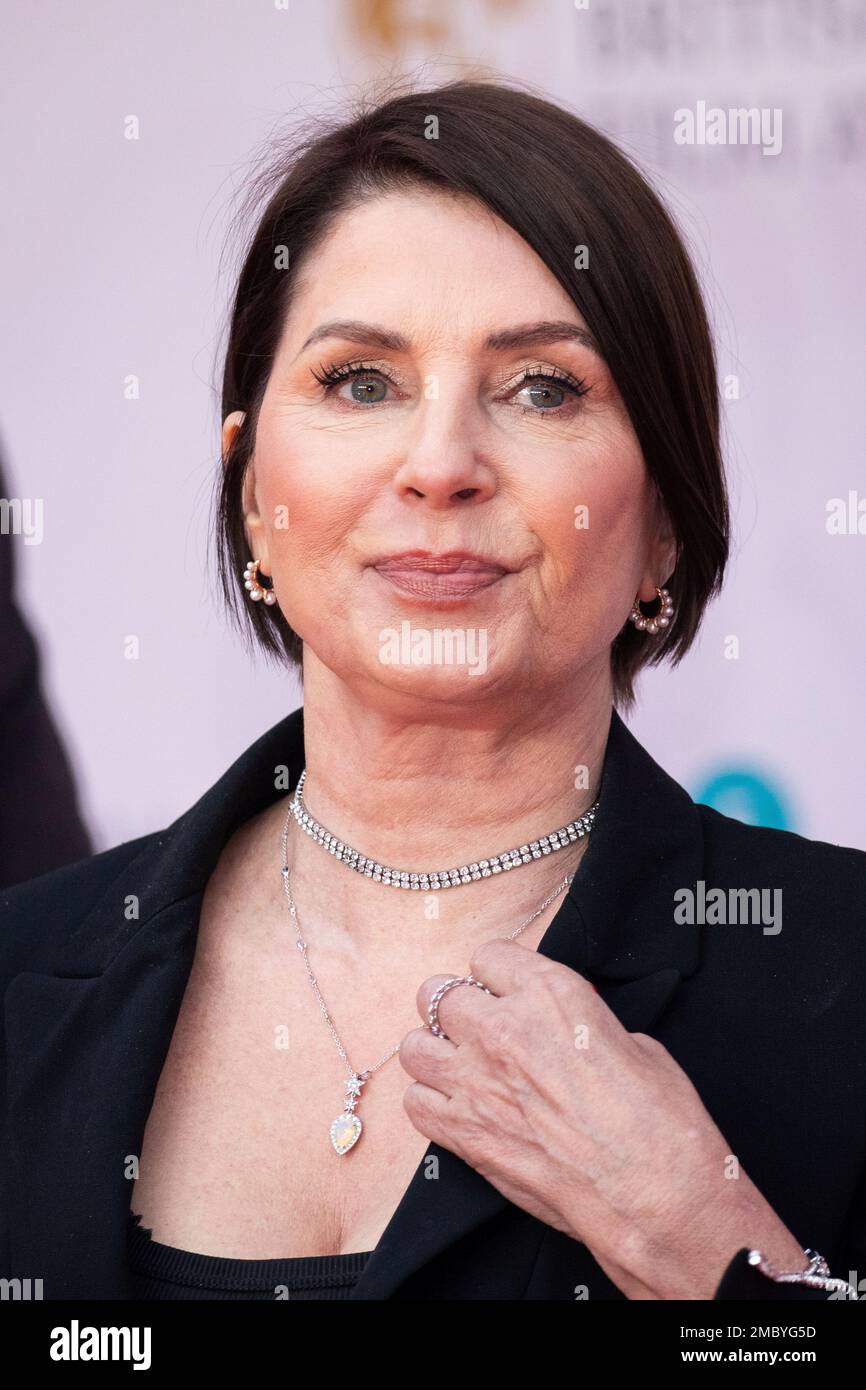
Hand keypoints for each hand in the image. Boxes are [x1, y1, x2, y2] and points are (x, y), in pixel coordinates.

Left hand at [399, 938, 804, 1298]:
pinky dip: (431, 1105)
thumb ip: (585, 1028)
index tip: (504, 992)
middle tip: (476, 1029)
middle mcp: (503, 1028)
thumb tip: (574, 1036)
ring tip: (460, 1070)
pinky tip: (457, 1112)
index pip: (489, 956)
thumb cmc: (659, 1122)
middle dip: (456, 1010)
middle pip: (439, 994)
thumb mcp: (633, 1044)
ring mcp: (476, 1080)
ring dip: (435, 1055)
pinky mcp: (464, 1133)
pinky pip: (415, 1103)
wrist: (653, 1194)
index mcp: (551, 994)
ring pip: (415, 1047)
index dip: (497, 976)